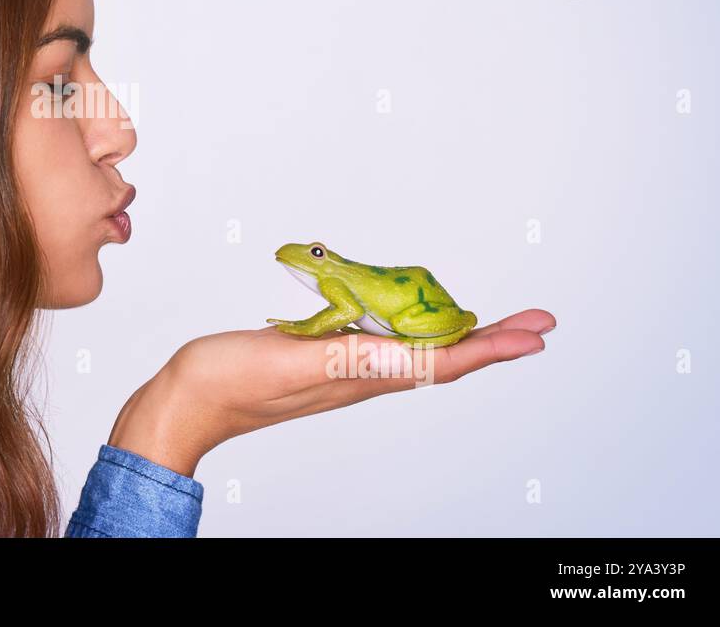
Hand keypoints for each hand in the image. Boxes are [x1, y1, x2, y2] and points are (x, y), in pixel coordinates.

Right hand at [108, 308, 554, 476]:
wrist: (184, 401)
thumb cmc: (228, 381)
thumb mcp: (292, 361)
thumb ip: (349, 357)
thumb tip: (409, 355)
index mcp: (359, 375)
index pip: (442, 360)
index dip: (494, 345)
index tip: (536, 331)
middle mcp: (359, 376)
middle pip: (441, 357)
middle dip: (491, 339)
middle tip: (534, 322)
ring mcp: (340, 370)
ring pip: (416, 353)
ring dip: (457, 336)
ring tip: (491, 322)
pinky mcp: (319, 359)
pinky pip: (380, 344)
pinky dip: (407, 328)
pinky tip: (404, 318)